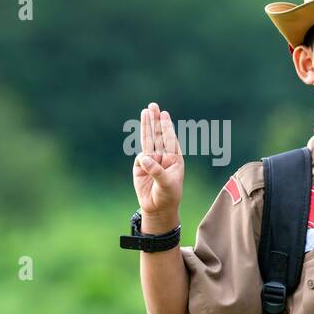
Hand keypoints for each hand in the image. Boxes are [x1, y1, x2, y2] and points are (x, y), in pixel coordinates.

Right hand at [132, 102, 183, 221]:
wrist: (157, 208)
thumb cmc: (167, 195)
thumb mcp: (166, 184)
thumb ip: (156, 170)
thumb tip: (143, 157)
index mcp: (174, 158)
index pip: (170, 139)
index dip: (166, 126)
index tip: (164, 114)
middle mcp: (163, 156)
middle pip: (158, 134)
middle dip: (155, 120)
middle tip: (153, 105)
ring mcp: (151, 160)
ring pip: (148, 140)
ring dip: (146, 126)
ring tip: (145, 111)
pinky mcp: (139, 166)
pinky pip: (139, 157)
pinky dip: (141, 159)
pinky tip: (145, 167)